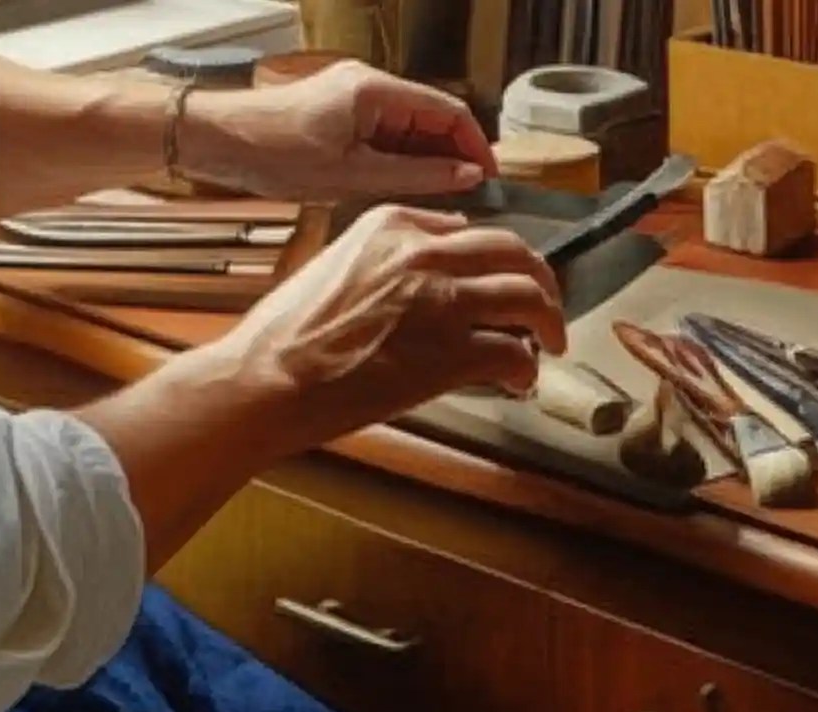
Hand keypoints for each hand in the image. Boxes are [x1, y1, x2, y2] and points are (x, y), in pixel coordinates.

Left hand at [178, 60, 497, 199]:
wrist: (216, 142)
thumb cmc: (272, 154)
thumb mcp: (354, 176)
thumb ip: (417, 176)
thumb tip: (466, 177)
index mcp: (376, 91)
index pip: (450, 112)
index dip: (477, 146)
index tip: (491, 178)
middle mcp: (370, 85)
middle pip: (435, 118)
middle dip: (457, 155)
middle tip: (470, 195)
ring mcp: (356, 97)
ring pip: (413, 128)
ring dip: (431, 160)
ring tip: (440, 198)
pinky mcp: (343, 111)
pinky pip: (388, 132)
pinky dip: (405, 158)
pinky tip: (407, 187)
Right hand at [217, 204, 565, 445]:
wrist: (268, 376)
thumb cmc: (289, 331)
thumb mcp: (339, 260)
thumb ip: (391, 250)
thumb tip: (442, 247)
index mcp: (394, 224)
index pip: (474, 231)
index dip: (502, 259)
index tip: (508, 279)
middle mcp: (424, 253)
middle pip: (516, 253)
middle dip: (543, 282)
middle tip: (548, 307)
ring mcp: (442, 301)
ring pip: (529, 297)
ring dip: (549, 323)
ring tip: (550, 343)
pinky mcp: (450, 353)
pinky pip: (514, 354)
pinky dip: (527, 370)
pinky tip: (520, 382)